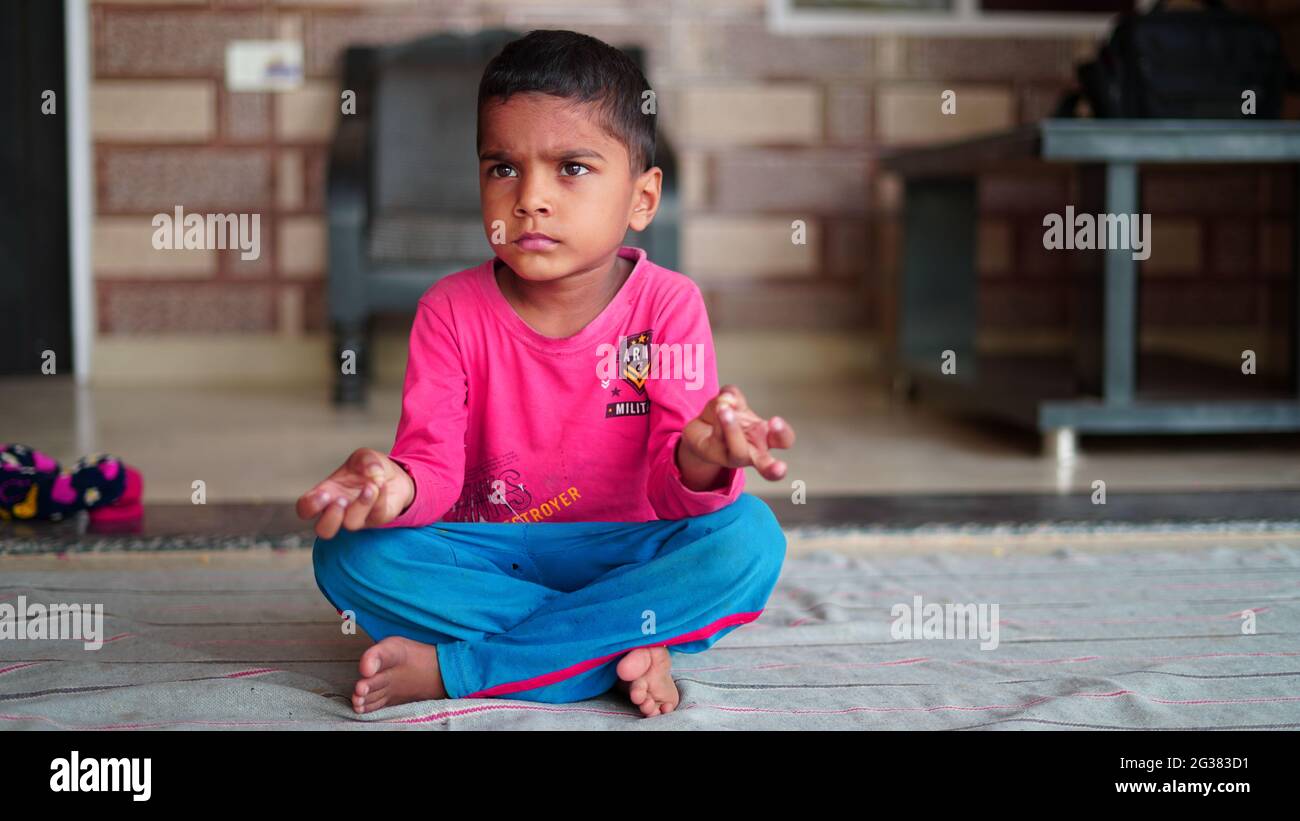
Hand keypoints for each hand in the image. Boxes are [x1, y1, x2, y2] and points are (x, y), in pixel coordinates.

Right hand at [296, 448, 413, 538]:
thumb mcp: (364, 456)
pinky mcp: (378, 519)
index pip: (305, 509)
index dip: (309, 507)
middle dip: (330, 518)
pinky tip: (381, 484)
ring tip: (370, 486)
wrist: (395, 476)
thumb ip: (365, 460)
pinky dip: (379, 497)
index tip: (324, 494)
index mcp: (326, 494)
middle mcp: (339, 511)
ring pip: (351, 524)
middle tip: (341, 500)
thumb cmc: (369, 468)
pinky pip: (376, 514)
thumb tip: (372, 473)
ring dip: (360, 504)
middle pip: (323, 530)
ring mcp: (358, 518)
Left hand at [680, 385, 794, 481]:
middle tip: (779, 466)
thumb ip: (733, 395)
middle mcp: (752, 452)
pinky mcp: (713, 454)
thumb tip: (729, 398)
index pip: (784, 439)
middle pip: (768, 466)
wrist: (700, 429)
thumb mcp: (733, 401)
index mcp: (765, 436)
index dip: (782, 433)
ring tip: (724, 409)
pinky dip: (716, 418)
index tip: (775, 421)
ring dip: (731, 428)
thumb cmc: (726, 418)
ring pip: (738, 451)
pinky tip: (716, 408)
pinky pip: (718, 436)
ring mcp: (733, 456)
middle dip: (774, 468)